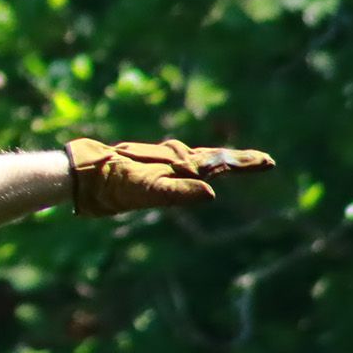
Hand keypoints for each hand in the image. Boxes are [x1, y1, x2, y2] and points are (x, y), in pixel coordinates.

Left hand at [65, 139, 275, 215]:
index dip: (244, 163)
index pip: (220, 162)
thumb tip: (211, 194)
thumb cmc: (114, 184)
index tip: (269, 162)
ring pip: (197, 160)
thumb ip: (177, 193)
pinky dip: (194, 168)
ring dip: (219, 161)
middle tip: (263, 162)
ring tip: (235, 163)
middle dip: (238, 161)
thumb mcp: (147, 191)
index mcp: (178, 163)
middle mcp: (173, 159)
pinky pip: (179, 167)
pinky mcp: (149, 169)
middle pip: (214, 158)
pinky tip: (190, 171)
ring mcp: (161, 162)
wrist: (83, 174)